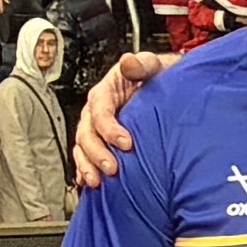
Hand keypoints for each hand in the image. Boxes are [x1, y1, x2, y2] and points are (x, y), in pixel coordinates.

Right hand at [65, 46, 165, 188]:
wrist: (164, 87)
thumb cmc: (157, 76)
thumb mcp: (152, 65)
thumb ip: (141, 64)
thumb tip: (129, 61)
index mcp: (105, 92)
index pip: (100, 112)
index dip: (110, 129)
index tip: (126, 143)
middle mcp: (96, 111)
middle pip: (87, 134)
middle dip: (96, 153)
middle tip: (112, 169)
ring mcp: (95, 128)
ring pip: (82, 148)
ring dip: (87, 166)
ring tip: (96, 182)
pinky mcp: (100, 142)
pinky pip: (85, 157)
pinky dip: (85, 171)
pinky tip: (89, 185)